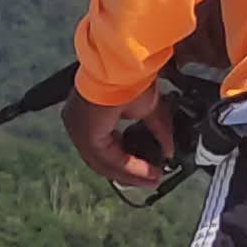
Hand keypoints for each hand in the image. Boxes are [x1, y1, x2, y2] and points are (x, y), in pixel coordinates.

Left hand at [61, 88, 179, 193]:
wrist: (125, 66)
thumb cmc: (131, 78)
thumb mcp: (148, 109)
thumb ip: (157, 131)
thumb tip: (169, 152)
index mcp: (87, 117)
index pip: (103, 147)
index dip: (126, 162)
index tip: (148, 169)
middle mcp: (77, 125)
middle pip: (102, 160)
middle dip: (128, 173)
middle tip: (151, 180)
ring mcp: (79, 131)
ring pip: (104, 164)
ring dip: (130, 175)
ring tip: (152, 179)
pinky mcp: (87, 136)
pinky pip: (110, 159)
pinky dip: (130, 167)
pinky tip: (147, 171)